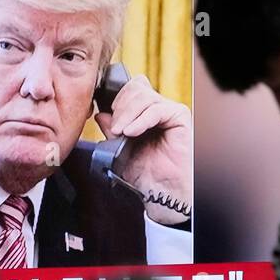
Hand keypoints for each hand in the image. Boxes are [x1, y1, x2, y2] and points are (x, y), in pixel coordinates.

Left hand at [95, 74, 191, 224]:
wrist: (160, 191)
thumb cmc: (144, 173)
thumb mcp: (119, 149)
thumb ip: (111, 130)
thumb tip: (100, 114)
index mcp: (142, 112)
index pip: (129, 89)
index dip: (115, 97)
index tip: (105, 115)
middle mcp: (156, 108)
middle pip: (134, 88)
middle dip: (119, 106)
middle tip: (114, 128)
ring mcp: (168, 111)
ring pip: (143, 96)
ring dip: (127, 114)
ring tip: (120, 133)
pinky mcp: (179, 117)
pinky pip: (156, 109)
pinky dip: (140, 120)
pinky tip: (130, 133)